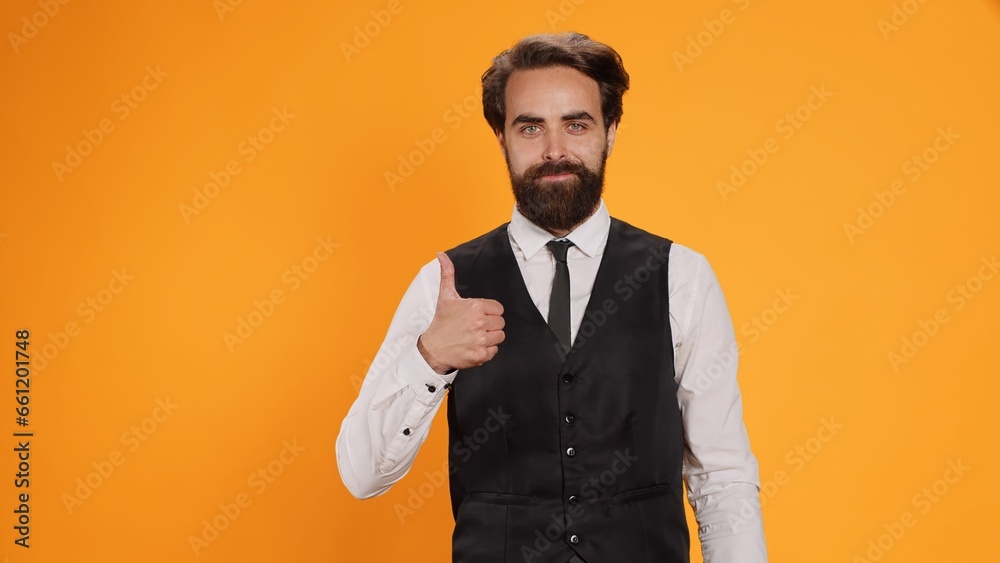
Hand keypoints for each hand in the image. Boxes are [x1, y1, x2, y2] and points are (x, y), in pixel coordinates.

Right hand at [417, 252, 504, 374]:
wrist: (433, 349)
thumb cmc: (441, 323)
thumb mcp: (445, 296)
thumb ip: (448, 274)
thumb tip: (441, 255)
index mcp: (475, 307)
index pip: (498, 308)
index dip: (489, 312)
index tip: (478, 316)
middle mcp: (480, 323)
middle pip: (500, 322)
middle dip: (490, 324)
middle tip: (475, 327)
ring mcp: (481, 340)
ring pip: (499, 336)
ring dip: (489, 337)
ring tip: (475, 336)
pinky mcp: (481, 355)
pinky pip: (494, 351)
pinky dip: (486, 350)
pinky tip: (474, 346)